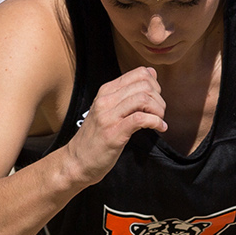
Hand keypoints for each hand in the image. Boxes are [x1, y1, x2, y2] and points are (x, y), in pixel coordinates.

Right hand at [63, 66, 167, 187]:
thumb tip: (152, 73)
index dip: (155, 85)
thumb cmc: (95, 138)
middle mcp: (106, 100)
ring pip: (143, 99)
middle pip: (144, 85)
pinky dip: (156, 122)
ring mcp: (108, 116)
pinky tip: (159, 128)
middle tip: (159, 113)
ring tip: (159, 121)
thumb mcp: (108, 110)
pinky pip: (140, 118)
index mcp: (106, 91)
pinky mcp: (113, 133)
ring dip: (158, 110)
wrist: (76, 161)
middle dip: (159, 99)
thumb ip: (127, 93)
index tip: (156, 100)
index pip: (139, 73)